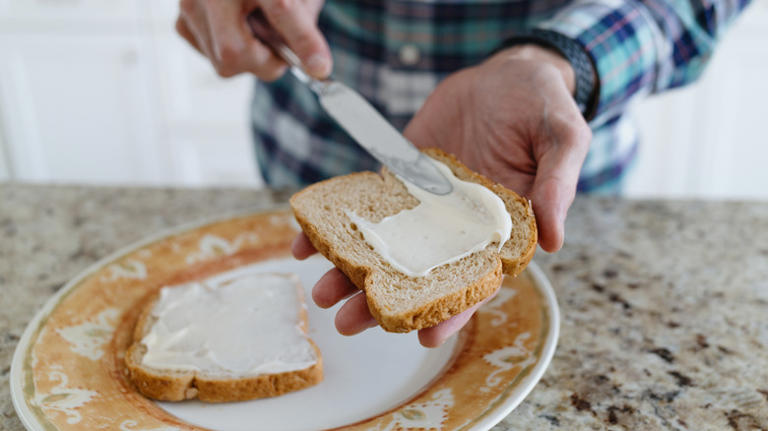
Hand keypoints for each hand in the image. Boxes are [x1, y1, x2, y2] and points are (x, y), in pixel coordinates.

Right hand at [176, 0, 330, 79]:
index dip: (303, 41)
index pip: (280, 8)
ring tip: (258, 33)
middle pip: (234, 52)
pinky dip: (232, 54)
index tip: (319, 67)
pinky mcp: (182, 21)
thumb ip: (304, 22)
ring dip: (251, 59)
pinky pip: (211, 57)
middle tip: (282, 52)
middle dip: (265, 62)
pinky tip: (239, 32)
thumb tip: (314, 64)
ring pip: (223, 61)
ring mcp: (190, 5)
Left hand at [295, 45, 590, 346]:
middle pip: (418, 273)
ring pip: (387, 245)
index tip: (424, 338)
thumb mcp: (563, 138)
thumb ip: (556, 186)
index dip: (452, 311)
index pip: (474, 282)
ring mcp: (425, 203)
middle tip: (349, 321)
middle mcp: (457, 225)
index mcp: (498, 230)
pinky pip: (366, 203)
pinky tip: (307, 239)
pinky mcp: (401, 176)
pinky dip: (339, 222)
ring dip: (353, 270)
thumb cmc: (543, 106)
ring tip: (321, 291)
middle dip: (383, 301)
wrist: (508, 71)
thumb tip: (554, 240)